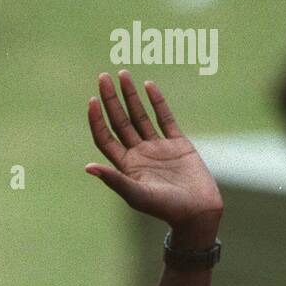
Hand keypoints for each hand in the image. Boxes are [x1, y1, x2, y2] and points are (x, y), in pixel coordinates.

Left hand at [85, 71, 222, 236]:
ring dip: (131, 96)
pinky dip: (157, 102)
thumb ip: (114, 179)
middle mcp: (139, 155)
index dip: (97, 120)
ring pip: (140, 116)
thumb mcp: (136, 194)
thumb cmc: (165, 208)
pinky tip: (148, 85)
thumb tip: (87, 167)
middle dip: (111, 100)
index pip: (106, 138)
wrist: (197, 212)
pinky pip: (165, 118)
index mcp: (126, 167)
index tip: (92, 100)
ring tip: (122, 74)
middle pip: (120, 122)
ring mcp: (158, 148)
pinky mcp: (178, 143)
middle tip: (103, 77)